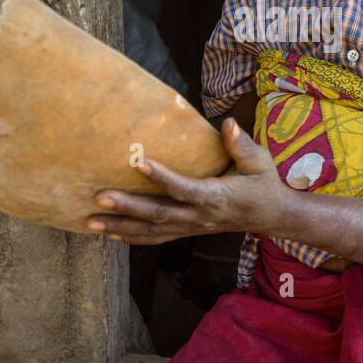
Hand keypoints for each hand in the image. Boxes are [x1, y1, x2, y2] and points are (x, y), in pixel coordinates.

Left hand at [88, 117, 286, 245]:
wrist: (272, 215)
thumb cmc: (263, 183)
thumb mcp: (259, 161)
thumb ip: (241, 144)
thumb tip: (228, 124)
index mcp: (216, 196)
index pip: (184, 188)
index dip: (162, 177)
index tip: (139, 163)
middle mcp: (200, 216)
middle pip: (158, 214)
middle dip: (127, 208)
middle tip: (99, 197)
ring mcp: (192, 227)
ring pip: (152, 231)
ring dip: (120, 227)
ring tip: (90, 221)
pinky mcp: (187, 231)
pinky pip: (156, 238)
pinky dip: (132, 237)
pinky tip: (110, 235)